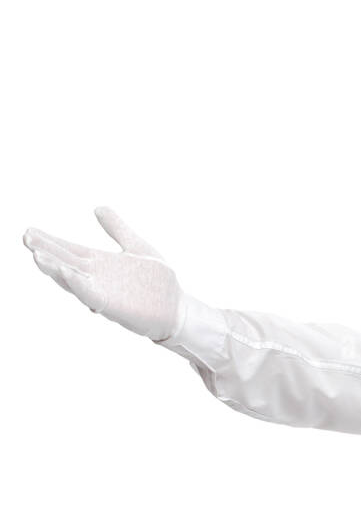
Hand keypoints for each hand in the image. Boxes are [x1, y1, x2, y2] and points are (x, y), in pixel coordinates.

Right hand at [23, 207, 183, 341]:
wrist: (176, 309)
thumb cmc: (156, 282)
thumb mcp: (136, 246)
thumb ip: (117, 228)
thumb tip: (98, 207)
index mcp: (99, 263)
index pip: (69, 250)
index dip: (50, 241)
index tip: (29, 230)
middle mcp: (96, 278)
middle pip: (65, 263)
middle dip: (46, 251)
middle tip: (26, 237)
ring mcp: (104, 292)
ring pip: (74, 280)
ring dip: (56, 269)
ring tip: (38, 255)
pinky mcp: (114, 307)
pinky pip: (92, 295)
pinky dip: (79, 284)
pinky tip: (67, 272)